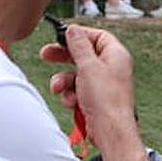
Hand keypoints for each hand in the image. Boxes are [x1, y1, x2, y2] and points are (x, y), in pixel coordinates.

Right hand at [44, 24, 135, 142]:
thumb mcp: (88, 65)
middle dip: (63, 57)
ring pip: (76, 74)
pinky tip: (71, 101)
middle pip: (83, 54)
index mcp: (116, 55)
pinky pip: (77, 90)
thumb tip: (73, 30)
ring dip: (63, 81)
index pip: (98, 36)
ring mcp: (103, 84)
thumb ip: (79, 46)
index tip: (62, 35)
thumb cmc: (106, 99)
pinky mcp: (95, 99)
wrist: (109, 130)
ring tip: (58, 87)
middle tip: (46, 55)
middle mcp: (111, 68)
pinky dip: (71, 95)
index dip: (79, 35)